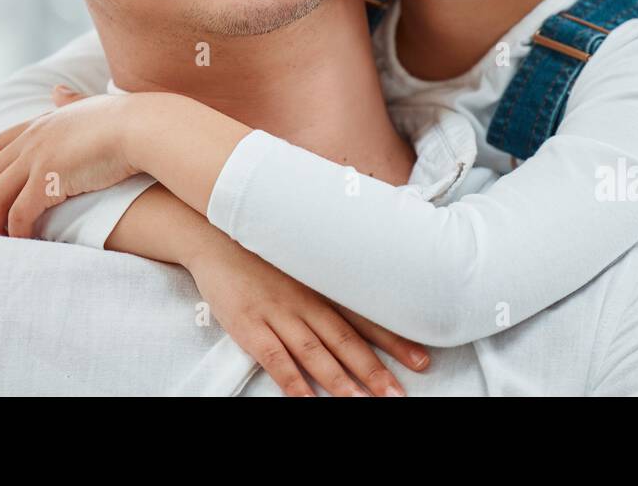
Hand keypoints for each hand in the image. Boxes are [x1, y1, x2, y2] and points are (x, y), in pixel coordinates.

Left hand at [0, 86, 145, 237]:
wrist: (141, 128)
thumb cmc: (125, 119)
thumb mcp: (89, 105)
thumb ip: (70, 101)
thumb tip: (57, 90)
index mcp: (38, 123)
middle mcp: (31, 139)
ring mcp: (37, 159)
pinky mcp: (48, 181)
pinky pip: (19, 213)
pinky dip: (15, 231)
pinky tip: (23, 242)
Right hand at [186, 234, 429, 396]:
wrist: (214, 234)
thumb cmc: (262, 248)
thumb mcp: (302, 255)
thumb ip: (330, 274)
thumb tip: (367, 279)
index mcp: (323, 285)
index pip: (366, 316)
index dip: (395, 340)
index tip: (422, 359)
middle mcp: (307, 300)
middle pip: (347, 340)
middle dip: (375, 371)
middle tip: (400, 395)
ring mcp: (278, 313)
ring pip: (315, 352)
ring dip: (341, 381)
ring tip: (362, 404)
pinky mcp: (250, 325)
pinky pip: (275, 358)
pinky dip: (293, 382)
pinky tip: (308, 401)